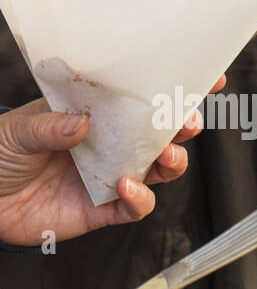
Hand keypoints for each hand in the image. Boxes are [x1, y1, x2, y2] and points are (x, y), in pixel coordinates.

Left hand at [0, 75, 224, 245]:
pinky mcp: (103, 210)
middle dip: (182, 126)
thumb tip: (82, 125)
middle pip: (160, 133)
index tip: (206, 78)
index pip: (136, 98)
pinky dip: (140, 199)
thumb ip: (47, 127)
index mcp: (92, 115)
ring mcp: (109, 176)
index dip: (172, 88)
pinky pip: (136, 207)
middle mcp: (108, 144)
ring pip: (159, 169)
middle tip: (187, 122)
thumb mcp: (14, 131)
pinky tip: (127, 189)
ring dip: (172, 161)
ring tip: (167, 156)